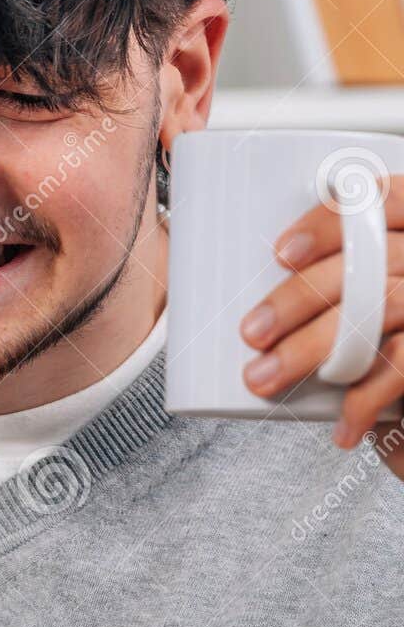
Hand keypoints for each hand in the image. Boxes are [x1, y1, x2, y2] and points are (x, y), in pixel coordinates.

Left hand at [239, 184, 403, 476]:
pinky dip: (366, 398)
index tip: (281, 254)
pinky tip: (339, 426)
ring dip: (314, 347)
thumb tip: (240, 267)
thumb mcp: (349, 299)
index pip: (382, 200)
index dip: (332, 222)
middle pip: (371, 261)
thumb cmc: (374, 349)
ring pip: (387, 308)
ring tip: (264, 377)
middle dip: (300, 298)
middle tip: (250, 333)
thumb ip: (316, 275)